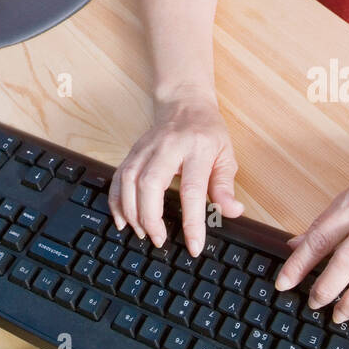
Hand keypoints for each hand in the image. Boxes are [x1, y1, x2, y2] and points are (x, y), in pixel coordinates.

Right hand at [108, 97, 243, 257]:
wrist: (184, 102)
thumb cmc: (207, 132)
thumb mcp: (226, 155)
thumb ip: (225, 186)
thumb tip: (232, 212)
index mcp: (196, 149)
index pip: (192, 189)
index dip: (192, 222)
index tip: (193, 246)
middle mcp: (167, 147)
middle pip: (150, 184)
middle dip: (150, 217)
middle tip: (159, 240)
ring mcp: (146, 148)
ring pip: (129, 180)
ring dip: (131, 211)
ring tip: (141, 232)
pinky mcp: (132, 151)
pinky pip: (118, 177)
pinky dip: (116, 200)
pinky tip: (122, 219)